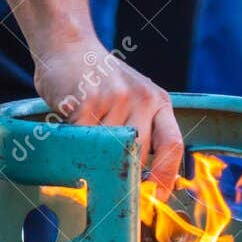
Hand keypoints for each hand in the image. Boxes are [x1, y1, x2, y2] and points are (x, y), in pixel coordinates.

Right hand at [33, 40, 183, 196]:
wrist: (68, 45)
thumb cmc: (99, 80)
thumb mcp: (133, 97)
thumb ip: (141, 128)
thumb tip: (142, 177)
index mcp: (158, 101)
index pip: (173, 144)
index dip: (167, 174)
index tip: (157, 196)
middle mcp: (142, 99)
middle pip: (138, 155)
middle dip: (120, 168)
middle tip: (103, 169)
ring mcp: (116, 99)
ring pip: (108, 150)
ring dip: (93, 153)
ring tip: (83, 137)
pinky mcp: (88, 101)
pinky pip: (84, 139)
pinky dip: (74, 142)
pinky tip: (70, 126)